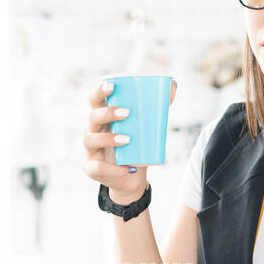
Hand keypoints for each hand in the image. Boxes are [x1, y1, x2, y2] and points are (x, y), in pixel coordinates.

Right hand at [83, 77, 176, 205]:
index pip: (94, 99)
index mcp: (103, 118)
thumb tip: (173, 85)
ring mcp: (90, 150)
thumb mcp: (145, 127)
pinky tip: (129, 168)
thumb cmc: (136, 147)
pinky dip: (114, 169)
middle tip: (127, 113)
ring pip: (90, 140)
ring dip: (108, 138)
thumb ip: (157, 106)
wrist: (131, 178)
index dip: (99, 91)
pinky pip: (98, 168)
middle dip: (108, 113)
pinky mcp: (92, 169)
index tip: (112, 86)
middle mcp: (92, 131)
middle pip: (93, 117)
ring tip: (127, 140)